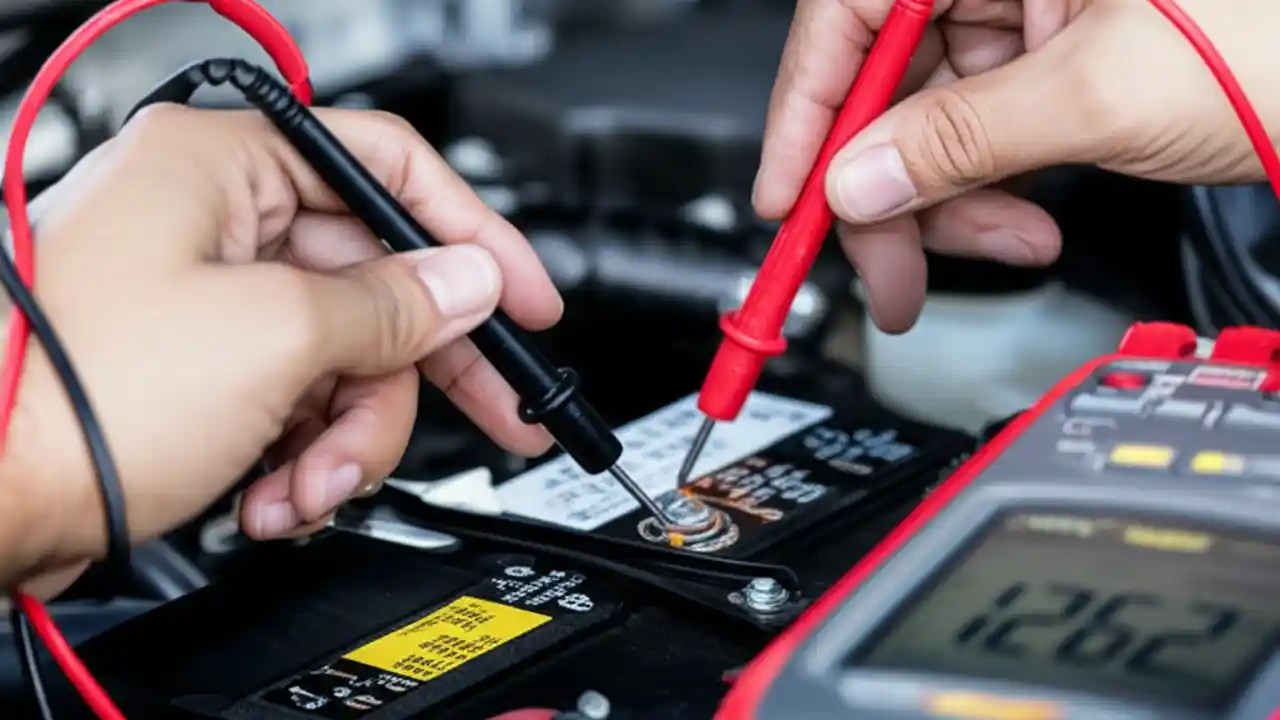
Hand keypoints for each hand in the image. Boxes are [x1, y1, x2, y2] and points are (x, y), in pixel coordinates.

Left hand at [0, 105, 562, 587]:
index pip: (388, 171)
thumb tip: (467, 282)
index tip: (525, 301)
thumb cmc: (72, 396)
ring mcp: (205, 296)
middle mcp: (214, 219)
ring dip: (349, 435)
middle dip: (419, 370)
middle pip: (375, 281)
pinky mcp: (199, 365)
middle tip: (500, 413)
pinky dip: (305, 453)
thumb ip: (394, 303)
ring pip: (344, 355)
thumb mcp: (275, 334)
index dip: (473, 237)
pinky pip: (298, 395)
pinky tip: (279, 492)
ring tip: (315, 485)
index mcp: (223, 167)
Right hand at [756, 0, 1277, 331]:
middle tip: (884, 265)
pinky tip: (1024, 224)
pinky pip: (988, 132)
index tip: (788, 194)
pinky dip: (994, 190)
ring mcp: (1033, 11)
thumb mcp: (1102, 92)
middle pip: (889, 79)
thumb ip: (962, 139)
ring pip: (935, 119)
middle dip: (887, 186)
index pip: (851, 13)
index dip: (807, 108)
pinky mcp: (1058, 60)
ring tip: (997, 248)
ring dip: (951, 202)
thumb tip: (858, 181)